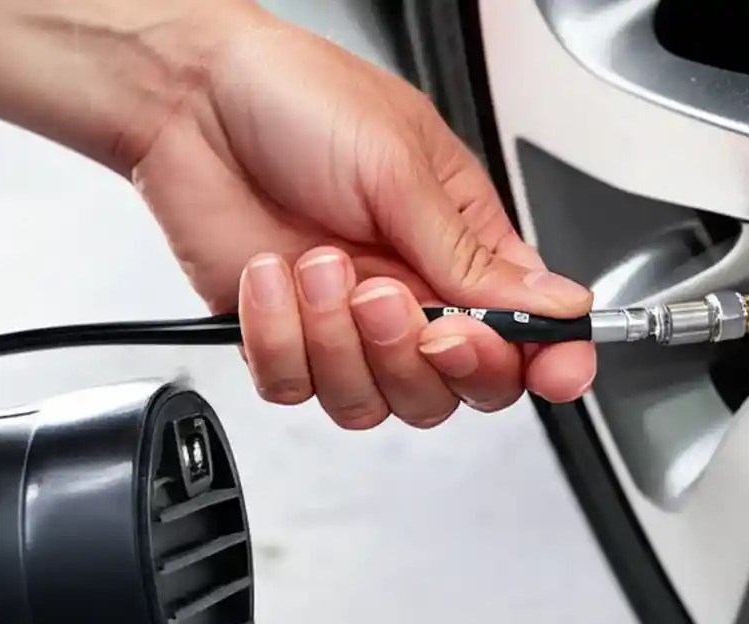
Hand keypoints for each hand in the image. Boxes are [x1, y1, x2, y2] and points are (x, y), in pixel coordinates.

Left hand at [132, 3, 596, 428]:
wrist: (189, 97)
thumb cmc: (299, 99)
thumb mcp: (400, 166)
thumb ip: (472, 255)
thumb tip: (558, 302)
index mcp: (461, 245)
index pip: (529, 329)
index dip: (551, 361)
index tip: (553, 371)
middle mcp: (411, 293)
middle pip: (456, 386)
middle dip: (426, 358)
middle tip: (391, 299)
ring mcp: (346, 324)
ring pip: (375, 401)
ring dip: (342, 343)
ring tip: (319, 265)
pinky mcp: (283, 337)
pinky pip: (296, 386)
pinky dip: (279, 338)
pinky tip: (271, 276)